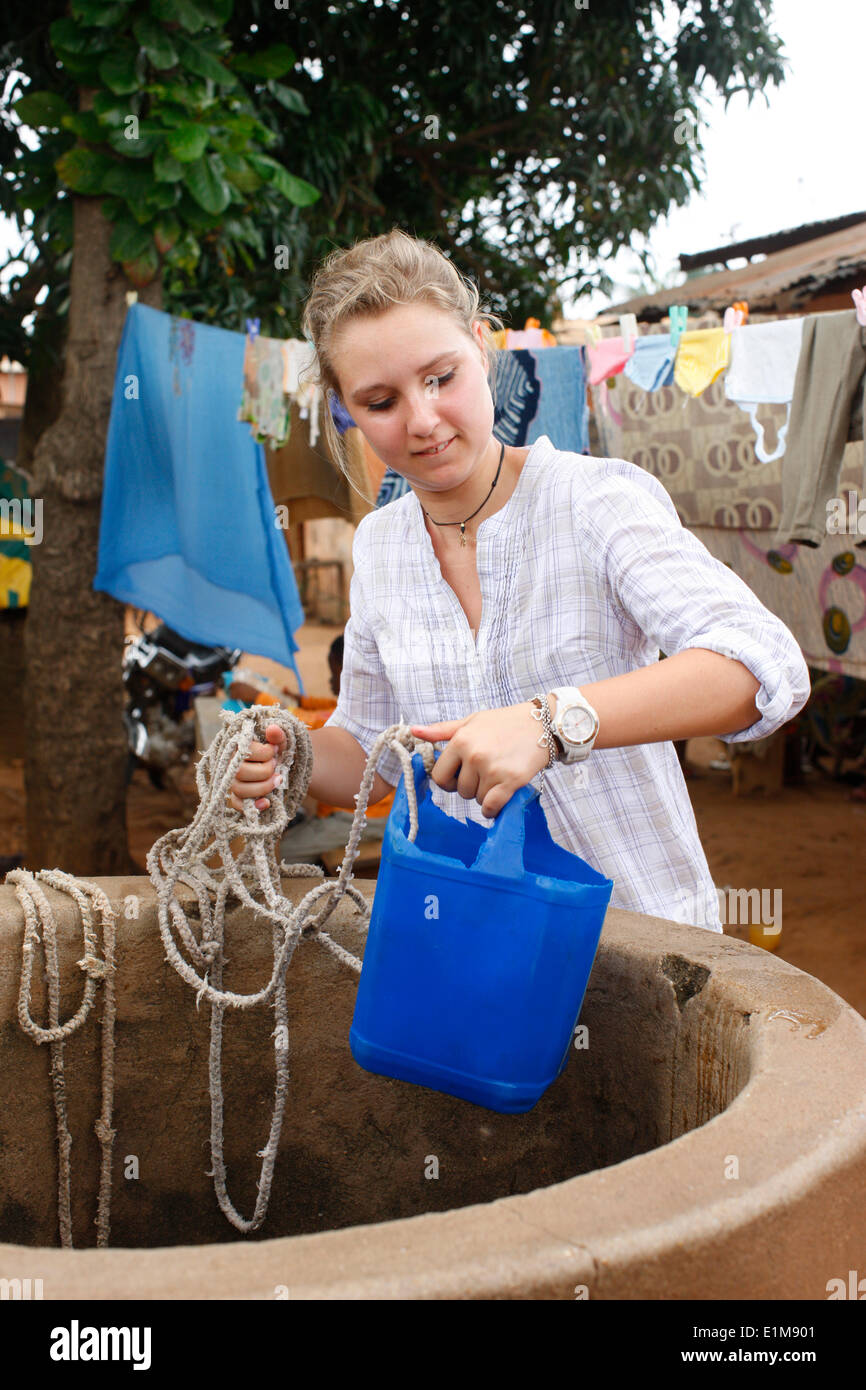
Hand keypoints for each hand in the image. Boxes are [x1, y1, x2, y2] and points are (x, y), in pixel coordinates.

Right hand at [227, 723, 285, 810]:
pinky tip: (266, 803)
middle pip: (241, 772)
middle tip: (276, 765)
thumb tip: (272, 729)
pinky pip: (238, 804)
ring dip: (264, 787)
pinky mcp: (236, 797)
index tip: (275, 750)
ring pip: (241, 789)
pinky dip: (253, 805)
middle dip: (265, 770)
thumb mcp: (280, 742)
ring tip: (278, 780)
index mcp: (237, 746)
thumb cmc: (276, 752)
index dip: (265, 753)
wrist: (281, 766)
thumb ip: (278, 735)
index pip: (246, 751)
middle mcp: (230, 764)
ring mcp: (231, 782)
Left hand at [410, 701, 548, 816]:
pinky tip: (499, 797)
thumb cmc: (504, 722)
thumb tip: (414, 731)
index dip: (448, 779)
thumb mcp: (471, 721)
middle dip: (469, 786)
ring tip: (497, 777)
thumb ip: (442, 730)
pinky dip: (492, 808)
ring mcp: (492, 769)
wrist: (542, 724)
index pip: (439, 776)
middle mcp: (474, 755)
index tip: (460, 775)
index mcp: (460, 740)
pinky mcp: (510, 781)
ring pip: (475, 799)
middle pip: (459, 790)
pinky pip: (491, 806)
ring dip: (484, 794)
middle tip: (484, 773)